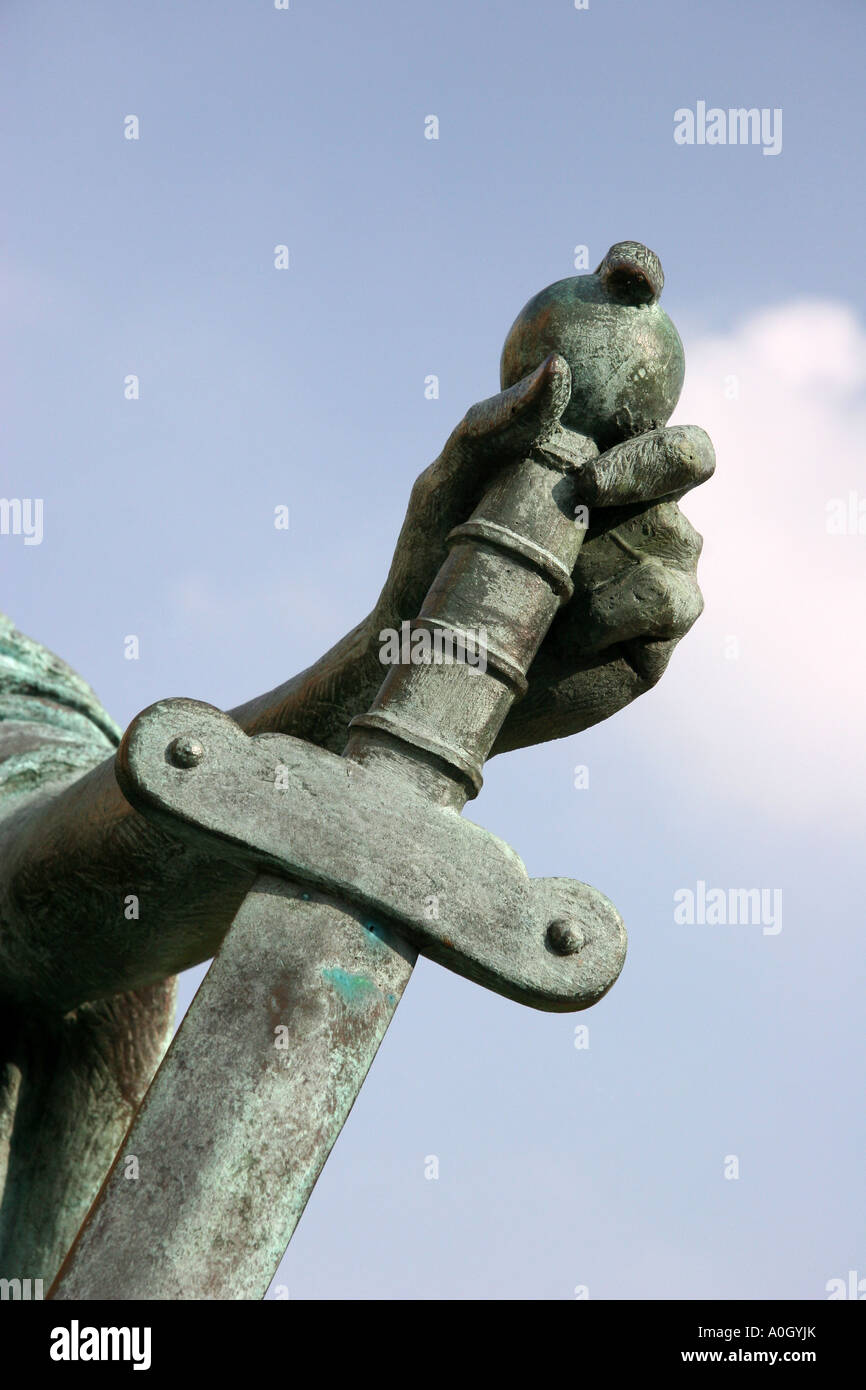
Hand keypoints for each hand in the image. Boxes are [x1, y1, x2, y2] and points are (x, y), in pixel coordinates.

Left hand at [374, 354, 714, 754]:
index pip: (668, 433)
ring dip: (599, 555)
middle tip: (581, 495)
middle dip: (643, 472)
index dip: (650, 437)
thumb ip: (497, 422)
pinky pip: (664, 600)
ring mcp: (659, 578)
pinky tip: (566, 630)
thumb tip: (559, 371)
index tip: (585, 470)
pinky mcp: (654, 643)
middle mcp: (648, 519)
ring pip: (675, 536)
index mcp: (613, 470)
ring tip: (539, 587)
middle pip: (691, 462)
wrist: (430, 655)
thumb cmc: (440, 558)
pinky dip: (609, 611)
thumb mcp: (451, 481)